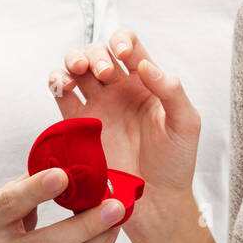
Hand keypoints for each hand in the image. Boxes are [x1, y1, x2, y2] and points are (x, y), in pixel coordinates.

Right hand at [46, 28, 201, 217]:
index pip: (130, 45)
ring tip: (78, 73)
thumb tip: (146, 65)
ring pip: (75, 67)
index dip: (122, 41)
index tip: (124, 56)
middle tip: (103, 73)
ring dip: (73, 60)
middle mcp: (119, 89)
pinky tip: (63, 86)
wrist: (154, 201)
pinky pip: (61, 95)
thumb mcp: (186, 123)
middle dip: (96, 53)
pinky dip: (57, 82)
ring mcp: (97, 105)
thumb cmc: (176, 162)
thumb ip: (171, 90)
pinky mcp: (78, 125)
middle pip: (98, 51)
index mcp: (145, 82)